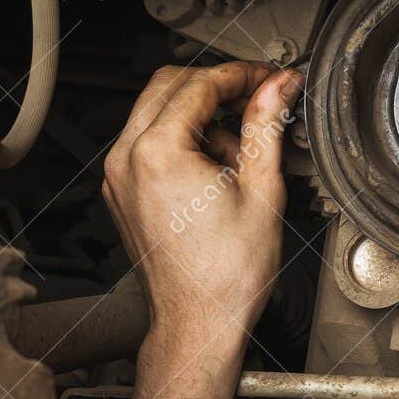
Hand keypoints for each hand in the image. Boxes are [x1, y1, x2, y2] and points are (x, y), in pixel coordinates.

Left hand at [102, 62, 303, 398]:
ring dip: (199, 114)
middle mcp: (127, 159)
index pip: (200, 83)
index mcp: (158, 153)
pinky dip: (181, 141)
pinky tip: (215, 171)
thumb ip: (267, 126)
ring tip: (239, 154)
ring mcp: (119, 176)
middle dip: (217, 85)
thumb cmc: (226, 276)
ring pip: (156, 111)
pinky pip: (148, 143)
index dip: (242, 75)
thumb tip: (279, 87)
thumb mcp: (261, 190)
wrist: (199, 324)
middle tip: (258, 98)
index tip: (270, 80)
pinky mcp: (122, 192)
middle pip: (169, 85)